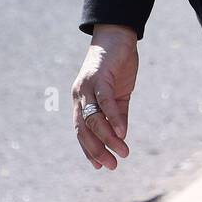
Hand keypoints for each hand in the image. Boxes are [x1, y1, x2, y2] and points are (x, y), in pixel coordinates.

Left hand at [72, 24, 137, 169]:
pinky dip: (114, 119)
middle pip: (83, 130)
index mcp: (82, 101)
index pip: (82, 131)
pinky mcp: (99, 78)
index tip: (100, 166)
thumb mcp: (119, 94)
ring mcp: (87, 87)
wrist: (118, 36)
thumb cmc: (117, 65)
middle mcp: (79, 96)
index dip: (89, 150)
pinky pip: (104, 104)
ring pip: (93, 120)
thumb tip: (121, 136)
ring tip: (122, 152)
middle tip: (111, 165)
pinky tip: (122, 133)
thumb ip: (118, 114)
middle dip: (97, 150)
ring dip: (108, 139)